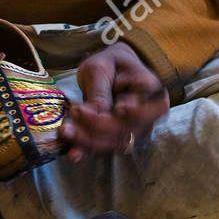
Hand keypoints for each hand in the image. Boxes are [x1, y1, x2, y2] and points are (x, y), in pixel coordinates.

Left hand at [62, 44, 168, 161]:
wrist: (111, 72)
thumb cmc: (109, 65)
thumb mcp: (101, 68)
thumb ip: (101, 91)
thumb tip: (98, 113)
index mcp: (153, 94)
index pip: (143, 109)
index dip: (131, 113)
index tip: (116, 109)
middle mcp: (148, 117)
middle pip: (125, 129)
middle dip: (96, 126)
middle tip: (73, 113)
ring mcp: (135, 132)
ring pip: (112, 142)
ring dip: (87, 141)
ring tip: (65, 131)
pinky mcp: (119, 140)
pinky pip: (103, 149)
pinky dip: (87, 151)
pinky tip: (73, 154)